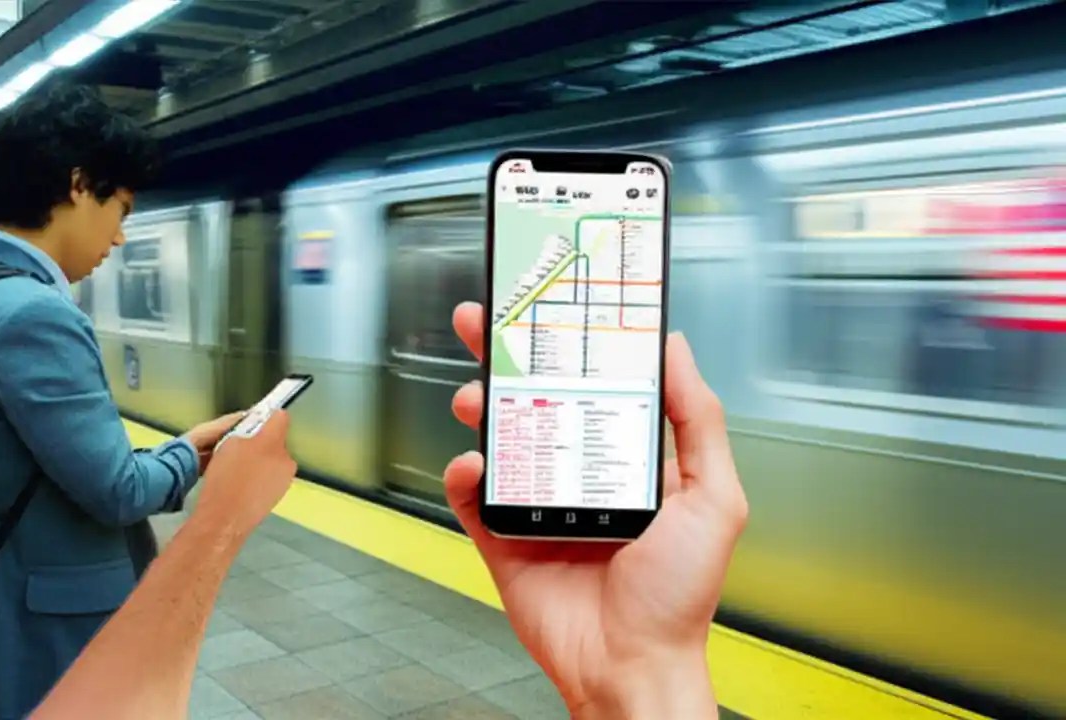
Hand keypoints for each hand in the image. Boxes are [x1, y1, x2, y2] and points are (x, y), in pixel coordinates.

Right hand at [195, 411, 297, 538]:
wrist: (225, 519)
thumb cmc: (225, 481)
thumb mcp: (231, 443)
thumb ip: (247, 429)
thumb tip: (256, 424)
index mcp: (274, 442)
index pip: (280, 417)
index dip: (267, 416)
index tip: (257, 419)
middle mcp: (286, 460)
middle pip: (277, 440)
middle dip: (261, 442)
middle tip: (239, 449)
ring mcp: (285, 479)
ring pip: (273, 460)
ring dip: (260, 460)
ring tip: (237, 470)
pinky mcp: (279, 494)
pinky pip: (270, 477)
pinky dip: (259, 477)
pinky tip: (242, 484)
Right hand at [445, 301, 747, 717]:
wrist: (630, 667)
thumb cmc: (680, 598)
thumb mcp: (714, 499)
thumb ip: (698, 422)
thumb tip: (677, 352)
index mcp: (627, 459)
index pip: (595, 385)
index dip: (572, 345)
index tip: (556, 306)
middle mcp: (580, 474)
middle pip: (535, 398)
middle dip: (505, 357)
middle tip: (484, 323)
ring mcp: (538, 504)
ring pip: (497, 437)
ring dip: (479, 406)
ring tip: (475, 396)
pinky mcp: (503, 537)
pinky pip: (472, 495)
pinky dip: (465, 474)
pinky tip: (475, 464)